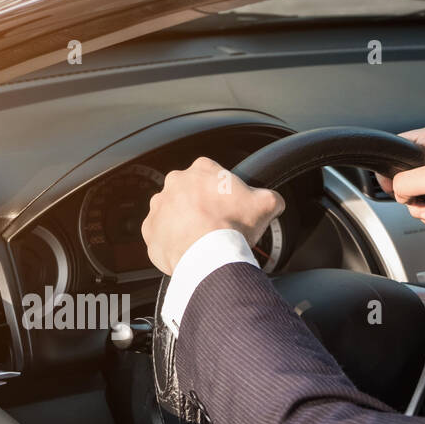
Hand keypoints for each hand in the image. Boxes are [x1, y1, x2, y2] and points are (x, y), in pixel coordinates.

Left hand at [141, 156, 283, 274]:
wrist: (208, 255)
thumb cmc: (234, 226)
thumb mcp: (266, 205)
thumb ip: (271, 198)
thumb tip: (275, 202)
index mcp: (202, 169)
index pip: (211, 174)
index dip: (221, 191)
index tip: (227, 206)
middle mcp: (175, 182)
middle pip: (189, 192)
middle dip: (199, 206)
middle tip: (214, 224)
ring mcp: (159, 206)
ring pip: (172, 212)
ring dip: (182, 223)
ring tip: (199, 240)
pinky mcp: (149, 230)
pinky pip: (160, 235)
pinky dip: (170, 242)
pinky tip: (186, 250)